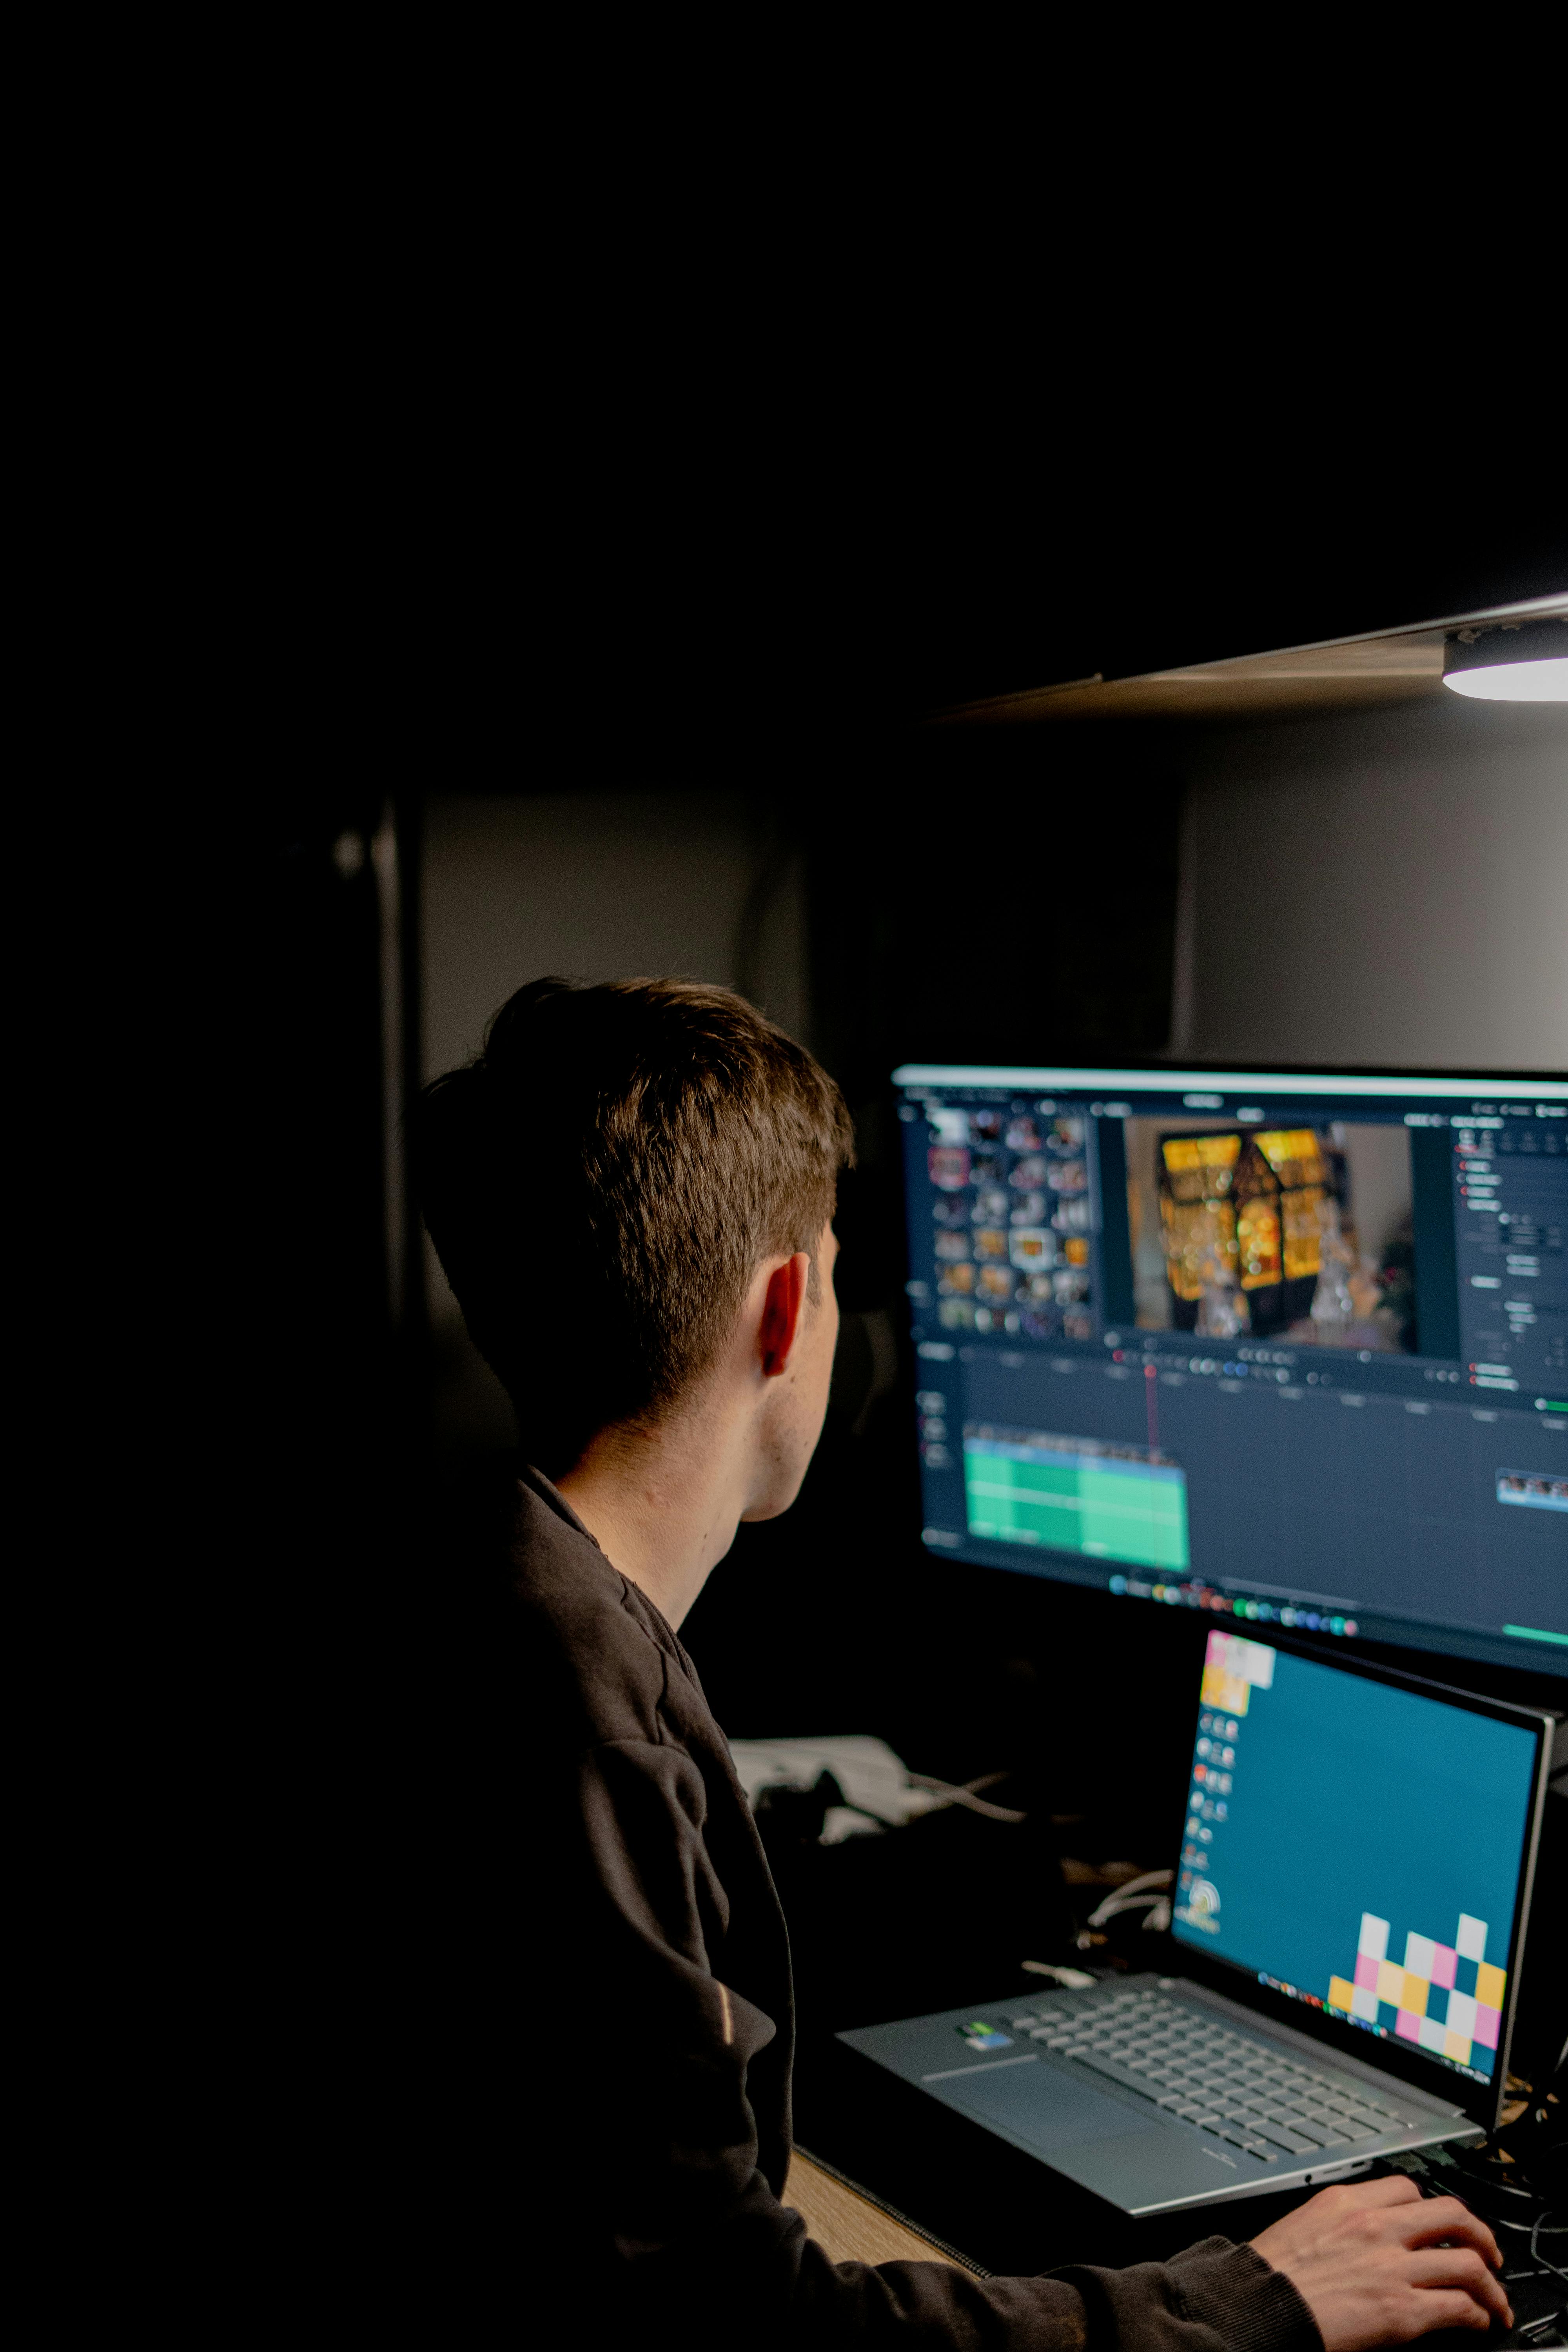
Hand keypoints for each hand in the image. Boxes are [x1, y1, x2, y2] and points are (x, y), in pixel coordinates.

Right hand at [1249, 2175, 1510, 2350]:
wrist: (1258, 2307)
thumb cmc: (1271, 2274)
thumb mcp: (1304, 2224)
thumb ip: (1342, 2221)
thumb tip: (1369, 2233)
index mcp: (1347, 2201)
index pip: (1408, 2188)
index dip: (1432, 2208)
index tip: (1441, 2225)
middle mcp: (1376, 2227)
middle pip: (1451, 2215)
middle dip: (1480, 2235)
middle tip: (1488, 2253)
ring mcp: (1392, 2268)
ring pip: (1469, 2263)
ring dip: (1490, 2284)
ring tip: (1494, 2299)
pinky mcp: (1401, 2311)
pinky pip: (1459, 2307)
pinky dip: (1478, 2315)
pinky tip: (1478, 2323)